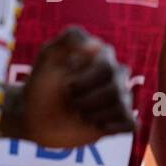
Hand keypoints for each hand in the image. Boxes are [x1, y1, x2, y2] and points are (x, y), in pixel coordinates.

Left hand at [20, 26, 133, 147]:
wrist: (35, 116)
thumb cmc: (42, 84)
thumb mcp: (48, 55)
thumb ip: (70, 39)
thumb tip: (97, 45)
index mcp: (102, 55)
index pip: (106, 68)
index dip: (82, 82)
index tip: (65, 84)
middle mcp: (115, 74)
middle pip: (115, 88)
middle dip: (85, 99)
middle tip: (70, 101)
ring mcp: (119, 96)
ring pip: (122, 106)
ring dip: (93, 114)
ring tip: (78, 112)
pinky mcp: (120, 119)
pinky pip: (130, 123)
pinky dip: (111, 126)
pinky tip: (94, 124)